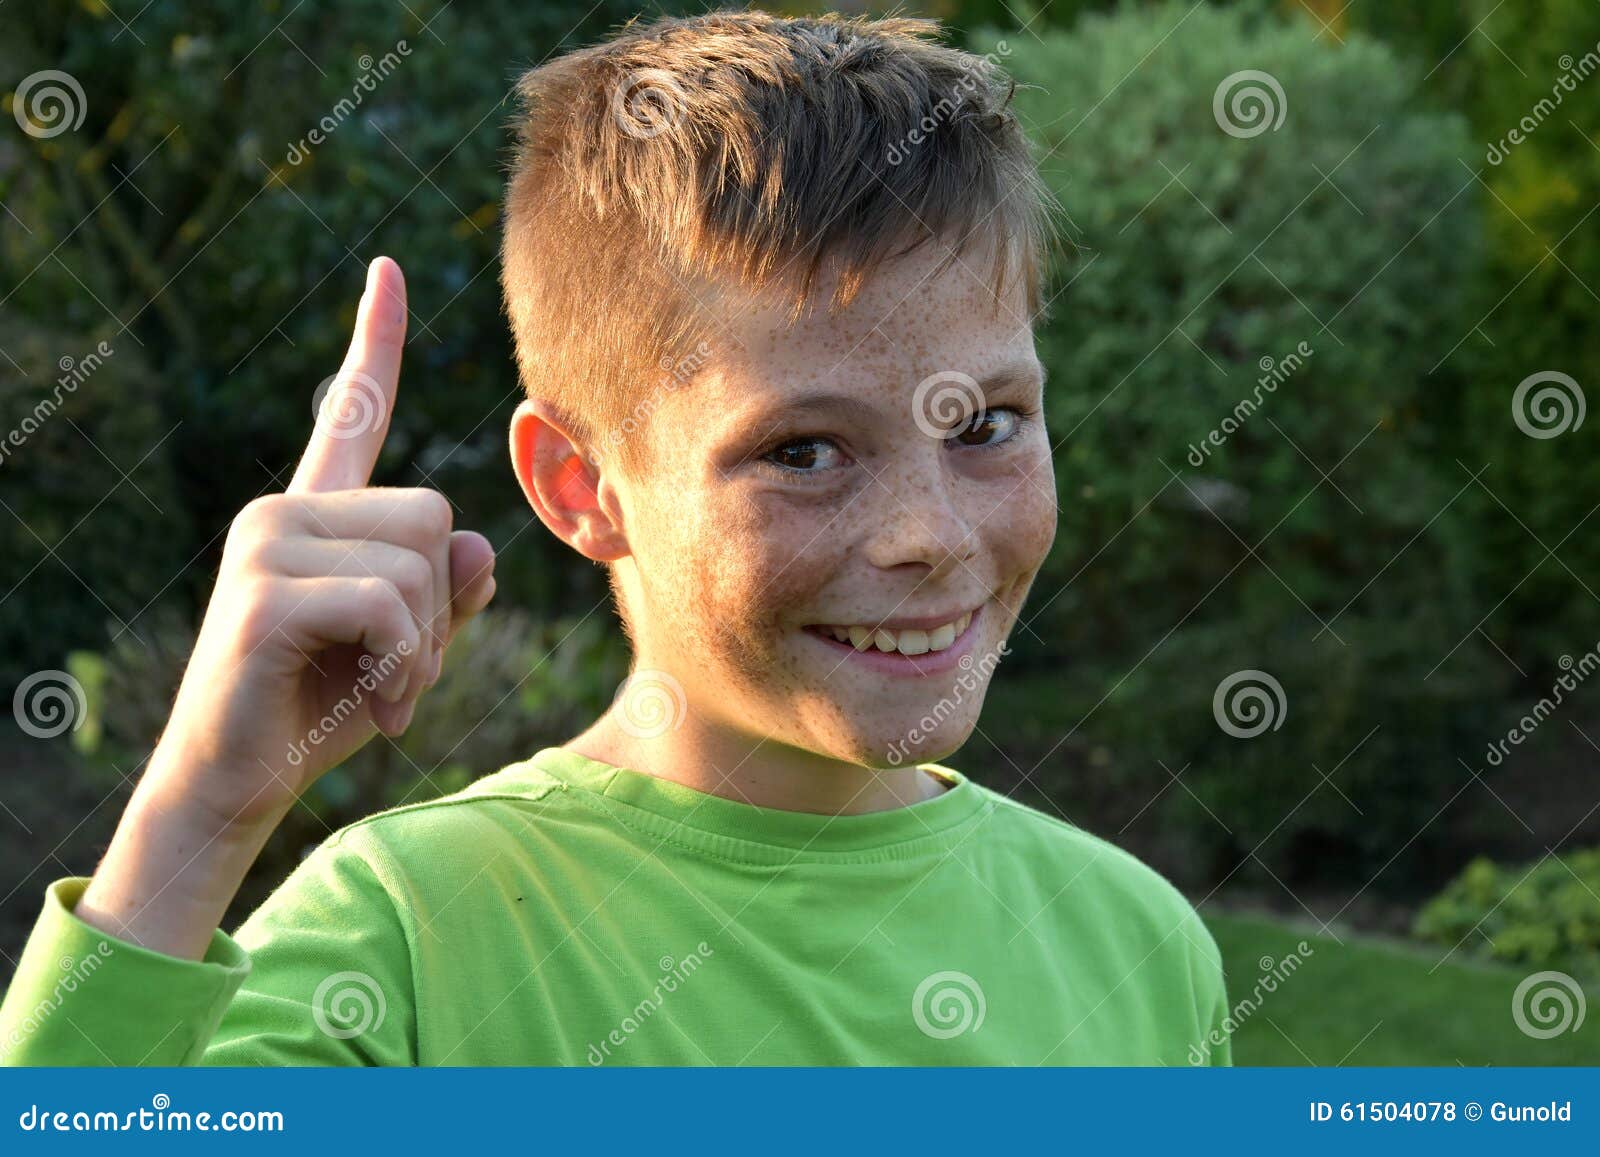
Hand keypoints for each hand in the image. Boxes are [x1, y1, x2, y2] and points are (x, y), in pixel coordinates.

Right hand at [148, 256, 495, 828]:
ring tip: (381, 692)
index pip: (355, 412)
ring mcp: (267, 542)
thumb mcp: (406, 650)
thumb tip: (479, 545)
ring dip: (423, 649)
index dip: (377, 341)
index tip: (390, 269)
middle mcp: (284, 510)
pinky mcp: (266, 591)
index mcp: (316, 514)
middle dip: (439, 608)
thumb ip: (446, 594)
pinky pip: (391, 606)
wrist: (236, 786)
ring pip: (420, 562)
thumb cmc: (319, 713)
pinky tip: (372, 705)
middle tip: (400, 673)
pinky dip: (402, 667)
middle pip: (437, 513)